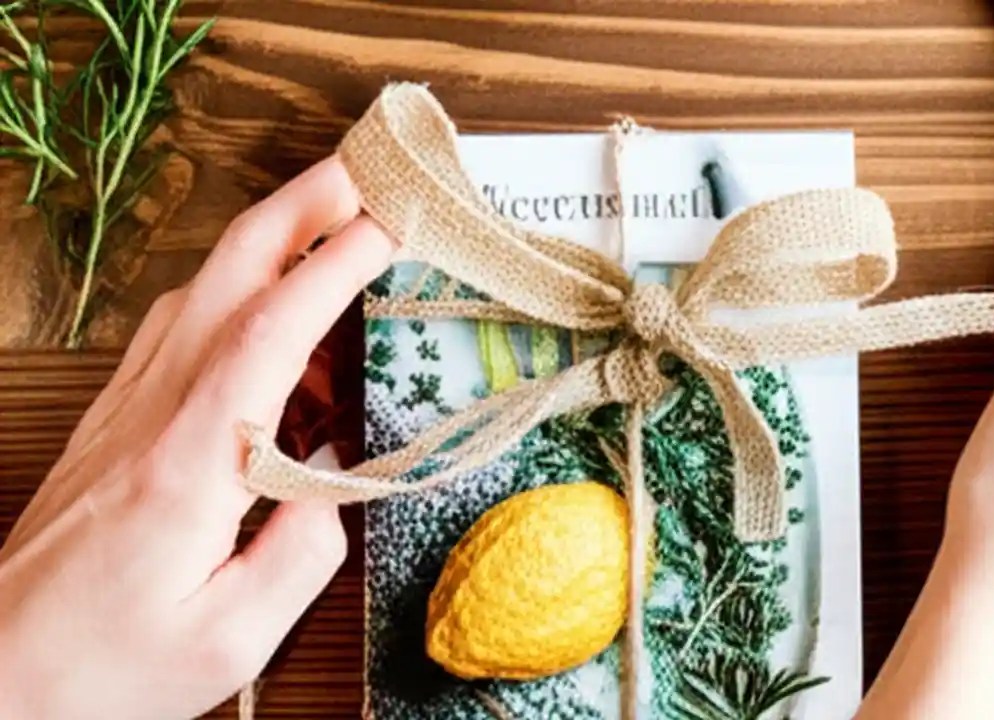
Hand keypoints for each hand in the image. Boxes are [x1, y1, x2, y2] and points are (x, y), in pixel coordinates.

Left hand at [0, 157, 393, 718]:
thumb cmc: (105, 667)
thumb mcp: (230, 637)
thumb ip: (304, 552)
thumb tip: (337, 484)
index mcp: (190, 460)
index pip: (271, 330)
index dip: (334, 266)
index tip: (391, 225)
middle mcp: (152, 412)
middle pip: (228, 274)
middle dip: (300, 207)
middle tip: (365, 173)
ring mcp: (126, 408)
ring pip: (203, 290)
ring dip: (274, 245)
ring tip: (344, 244)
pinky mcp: (116, 421)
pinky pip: (185, 330)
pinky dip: (243, 300)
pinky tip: (282, 336)